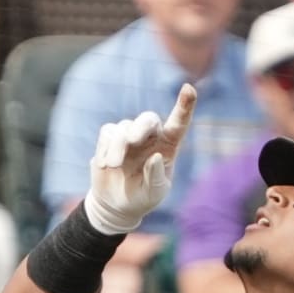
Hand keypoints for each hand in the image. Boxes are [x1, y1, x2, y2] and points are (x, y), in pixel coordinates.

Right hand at [84, 84, 196, 234]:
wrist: (117, 203)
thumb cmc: (143, 197)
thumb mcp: (154, 193)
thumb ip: (155, 177)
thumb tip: (154, 157)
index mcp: (168, 146)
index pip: (179, 123)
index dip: (185, 106)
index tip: (189, 89)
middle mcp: (151, 136)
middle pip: (148, 118)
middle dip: (140, 126)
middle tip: (132, 141)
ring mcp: (130, 135)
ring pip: (123, 127)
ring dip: (117, 147)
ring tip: (114, 166)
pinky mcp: (110, 138)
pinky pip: (106, 133)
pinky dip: (104, 147)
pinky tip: (105, 165)